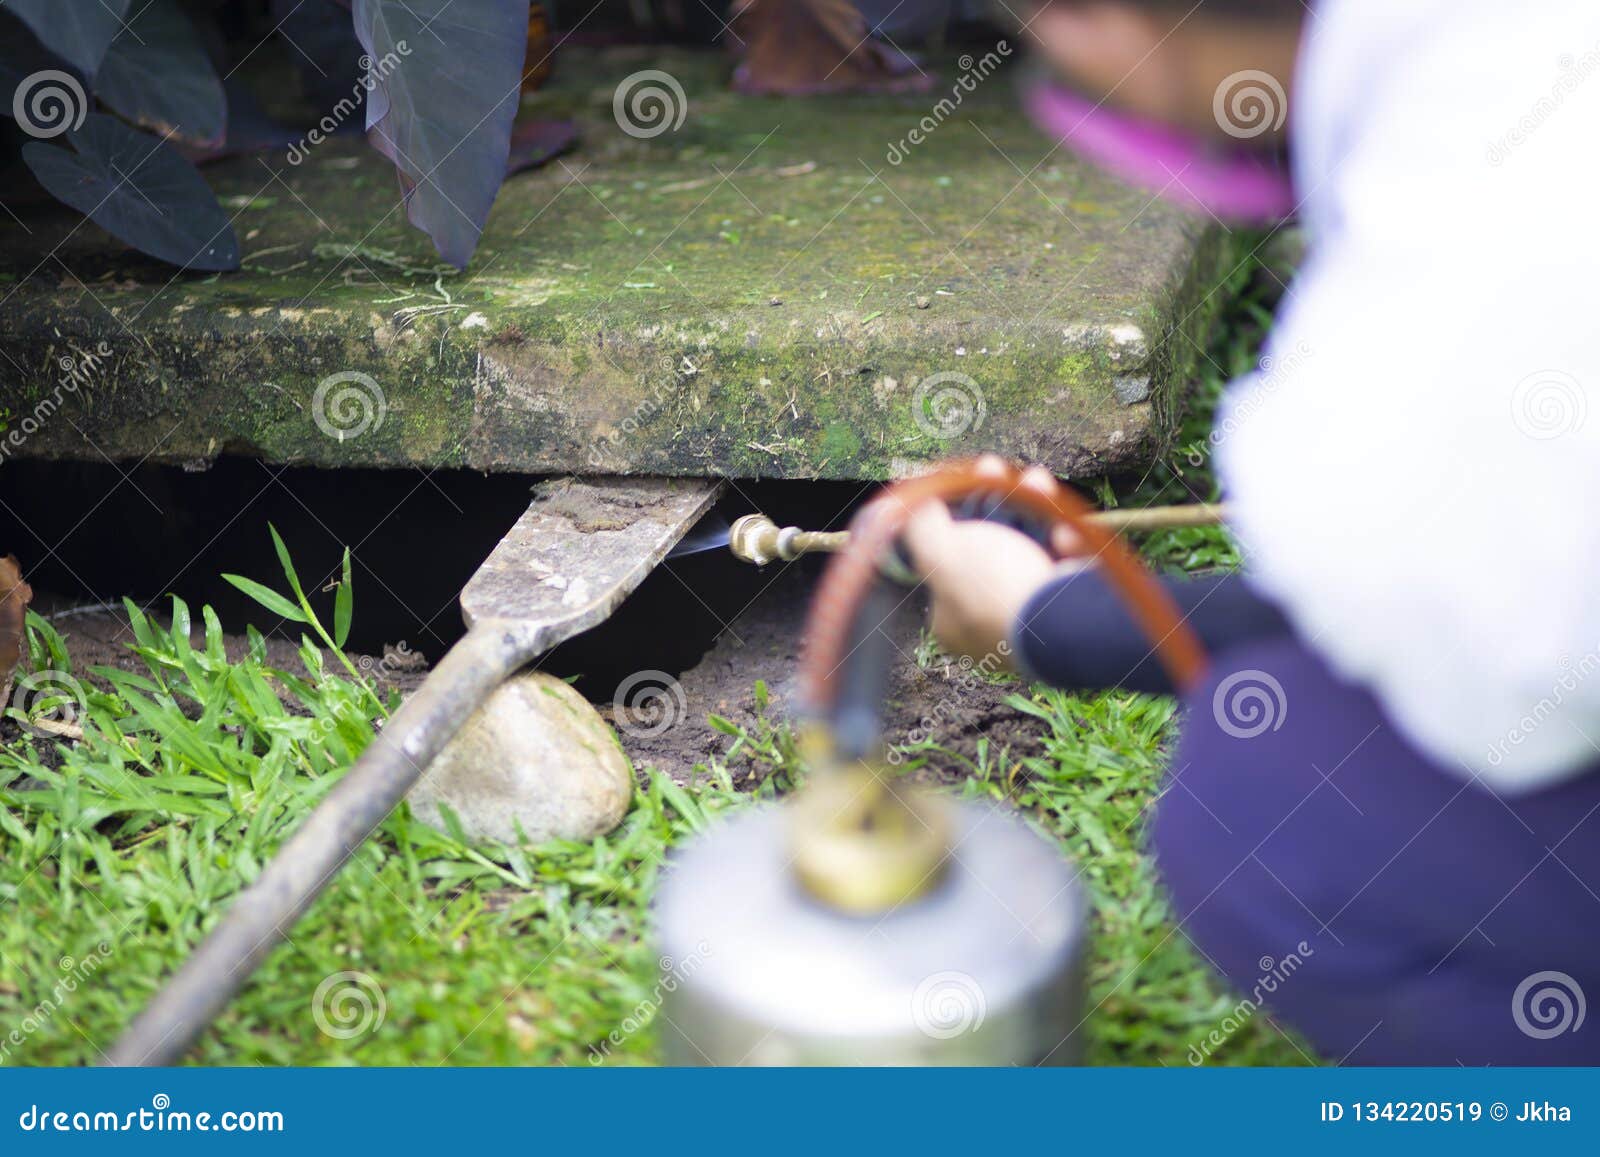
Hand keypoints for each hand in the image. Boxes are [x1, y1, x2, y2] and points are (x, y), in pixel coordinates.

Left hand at [900, 460, 1082, 668]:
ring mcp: (1033, 615)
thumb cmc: (994, 589)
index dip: (950, 517)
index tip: (957, 483)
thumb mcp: (941, 552)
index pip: (944, 562)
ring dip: (1031, 505)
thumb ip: (922, 528)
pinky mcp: (1071, 604)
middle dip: (992, 501)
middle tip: (995, 468)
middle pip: (988, 547)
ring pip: (1028, 546)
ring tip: (1036, 478)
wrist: (1065, 621)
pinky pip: (1062, 562)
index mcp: (953, 618)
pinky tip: (1065, 529)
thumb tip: (917, 507)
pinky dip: (1064, 538)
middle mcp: (991, 620)